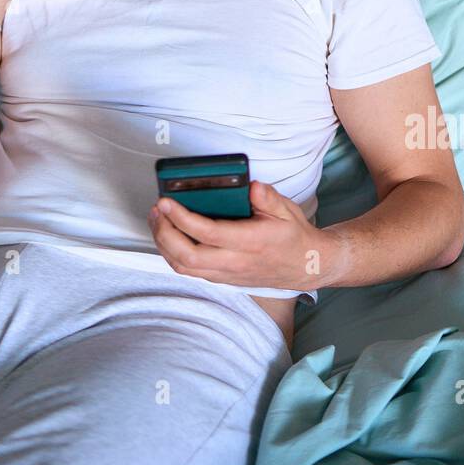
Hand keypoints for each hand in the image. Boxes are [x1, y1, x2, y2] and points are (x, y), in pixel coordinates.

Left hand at [147, 180, 335, 292]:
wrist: (306, 267)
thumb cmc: (293, 236)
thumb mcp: (287, 210)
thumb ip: (268, 198)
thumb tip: (252, 186)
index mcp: (251, 243)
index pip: (208, 234)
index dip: (182, 218)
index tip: (166, 201)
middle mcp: (235, 262)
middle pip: (188, 256)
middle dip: (165, 233)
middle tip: (157, 210)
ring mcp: (227, 274)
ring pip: (184, 267)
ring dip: (164, 244)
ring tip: (158, 220)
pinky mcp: (222, 278)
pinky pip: (190, 270)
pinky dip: (173, 254)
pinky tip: (169, 235)